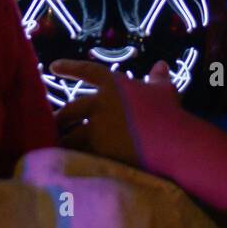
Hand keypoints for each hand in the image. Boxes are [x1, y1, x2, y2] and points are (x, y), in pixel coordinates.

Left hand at [50, 59, 181, 170]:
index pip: (87, 72)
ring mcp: (97, 129)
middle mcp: (99, 104)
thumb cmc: (170, 113)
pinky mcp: (98, 151)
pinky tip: (66, 161)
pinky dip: (73, 157)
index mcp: (113, 85)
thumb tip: (161, 65)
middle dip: (60, 117)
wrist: (173, 142)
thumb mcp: (165, 90)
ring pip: (71, 135)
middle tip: (54, 122)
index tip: (53, 66)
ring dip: (63, 140)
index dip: (69, 68)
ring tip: (55, 145)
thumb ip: (158, 78)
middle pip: (70, 109)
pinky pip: (79, 155)